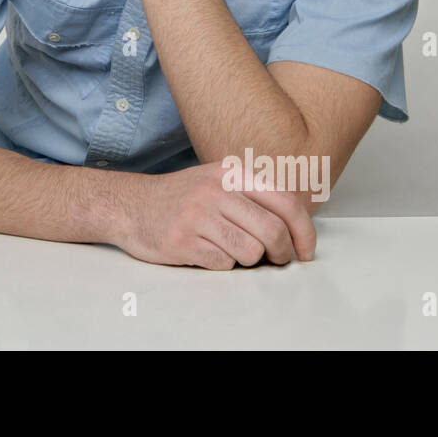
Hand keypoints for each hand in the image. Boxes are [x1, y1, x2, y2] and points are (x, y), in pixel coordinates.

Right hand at [112, 160, 316, 268]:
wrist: (132, 205)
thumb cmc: (184, 198)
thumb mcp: (218, 181)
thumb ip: (254, 196)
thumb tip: (295, 232)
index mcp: (231, 172)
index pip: (285, 202)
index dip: (304, 232)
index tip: (306, 252)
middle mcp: (216, 190)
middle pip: (272, 232)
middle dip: (280, 253)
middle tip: (275, 259)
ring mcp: (198, 215)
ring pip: (250, 252)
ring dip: (248, 260)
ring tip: (231, 250)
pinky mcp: (183, 240)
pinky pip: (223, 264)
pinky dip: (221, 264)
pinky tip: (206, 251)